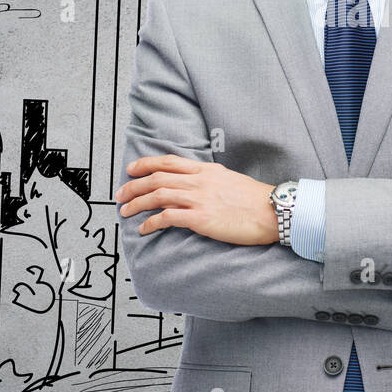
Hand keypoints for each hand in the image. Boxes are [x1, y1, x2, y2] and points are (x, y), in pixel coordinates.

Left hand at [116, 155, 278, 244]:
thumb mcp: (229, 180)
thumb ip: (210, 180)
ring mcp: (199, 198)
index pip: (169, 162)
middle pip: (157, 178)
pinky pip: (167, 217)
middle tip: (120, 194)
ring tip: (125, 211)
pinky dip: (151, 222)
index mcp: (206, 170)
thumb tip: (195, 185)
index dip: (146, 164)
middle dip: (134, 185)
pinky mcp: (201, 218)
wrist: (272, 211)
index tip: (131, 169)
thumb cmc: (255, 200)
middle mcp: (199, 181)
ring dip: (137, 203)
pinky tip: (144, 228)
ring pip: (157, 195)